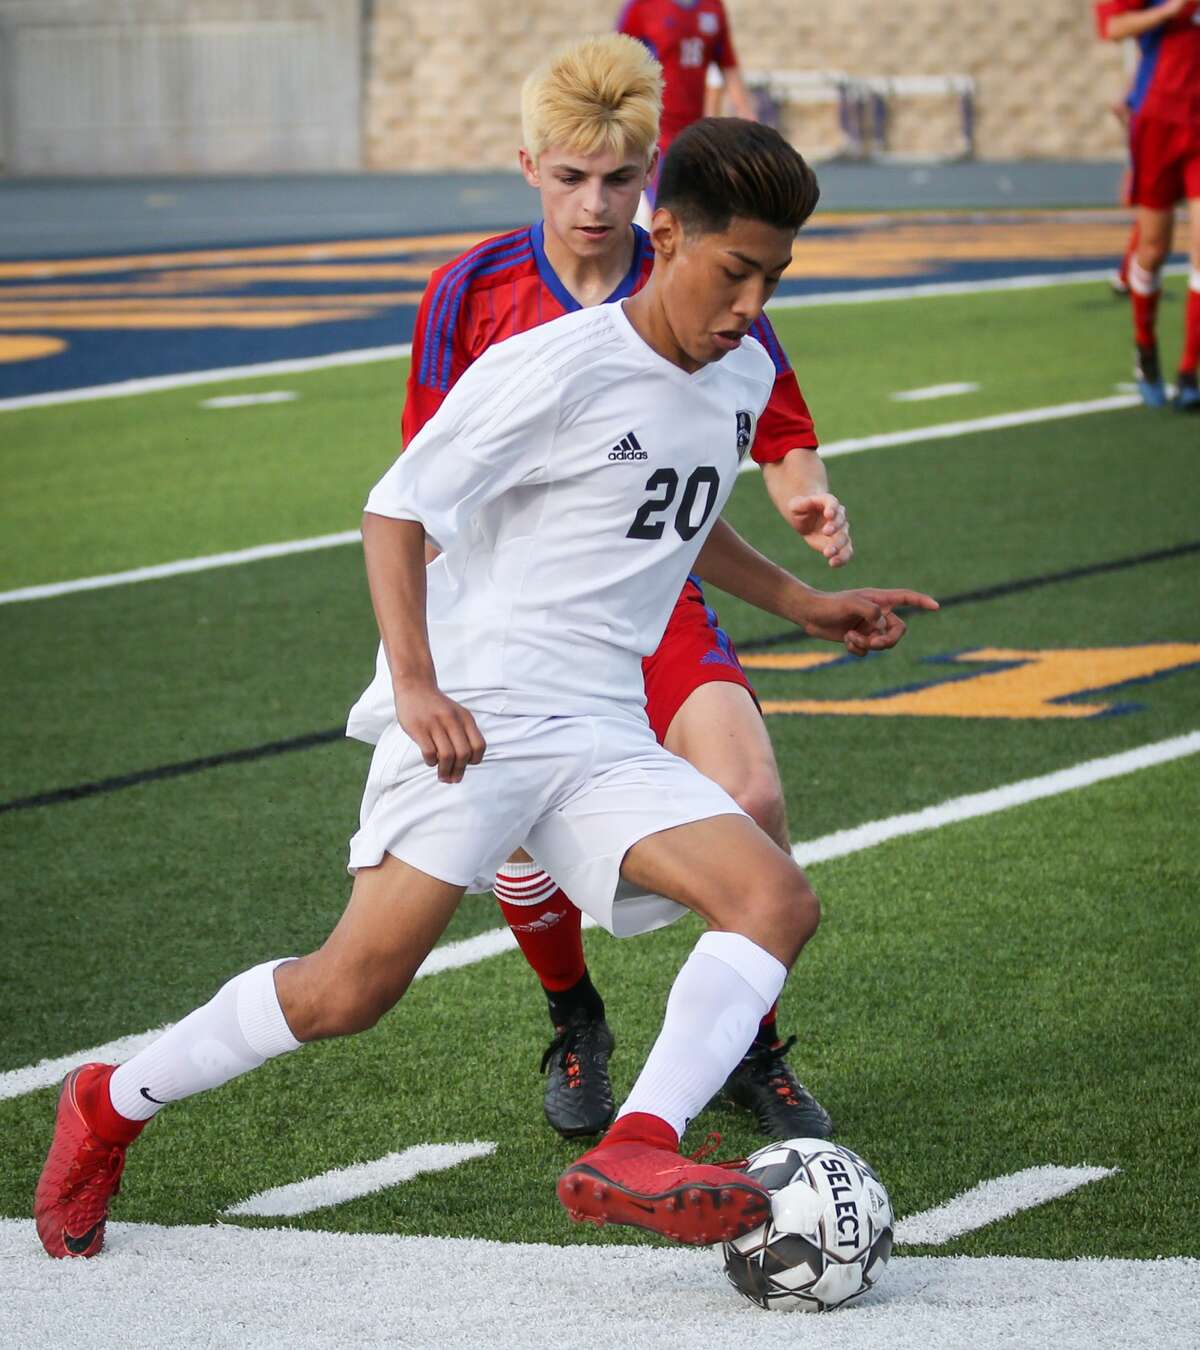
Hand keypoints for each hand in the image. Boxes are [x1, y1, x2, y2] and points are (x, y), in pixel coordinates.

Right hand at [393, 680, 485, 782]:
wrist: (416, 687)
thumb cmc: (438, 707)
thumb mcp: (457, 715)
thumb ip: (464, 734)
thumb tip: (465, 764)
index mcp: (465, 718)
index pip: (479, 746)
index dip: (475, 760)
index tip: (465, 765)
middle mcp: (452, 721)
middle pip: (463, 754)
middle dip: (459, 771)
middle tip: (452, 779)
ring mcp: (435, 724)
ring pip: (447, 756)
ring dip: (445, 771)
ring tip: (442, 777)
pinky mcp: (418, 728)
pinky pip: (429, 752)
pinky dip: (431, 762)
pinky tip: (430, 761)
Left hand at [785, 492, 853, 567]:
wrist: (805, 520)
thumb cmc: (801, 509)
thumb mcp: (796, 505)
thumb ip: (802, 504)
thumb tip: (806, 502)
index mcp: (828, 503)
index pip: (833, 503)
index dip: (832, 508)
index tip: (828, 514)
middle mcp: (838, 516)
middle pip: (840, 521)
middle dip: (835, 527)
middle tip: (826, 532)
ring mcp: (840, 531)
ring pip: (845, 538)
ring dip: (838, 546)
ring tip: (828, 554)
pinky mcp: (839, 544)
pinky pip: (846, 552)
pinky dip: (842, 558)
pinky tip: (833, 563)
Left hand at [803, 587, 938, 656]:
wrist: (809, 614)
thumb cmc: (829, 604)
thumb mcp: (850, 604)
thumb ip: (869, 610)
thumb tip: (882, 622)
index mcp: (879, 599)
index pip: (906, 598)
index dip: (922, 602)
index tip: (936, 606)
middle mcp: (877, 613)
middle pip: (898, 631)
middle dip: (888, 640)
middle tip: (875, 643)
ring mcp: (869, 627)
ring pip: (883, 643)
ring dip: (868, 644)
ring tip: (850, 637)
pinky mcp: (859, 638)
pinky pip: (868, 650)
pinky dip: (858, 648)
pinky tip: (846, 640)